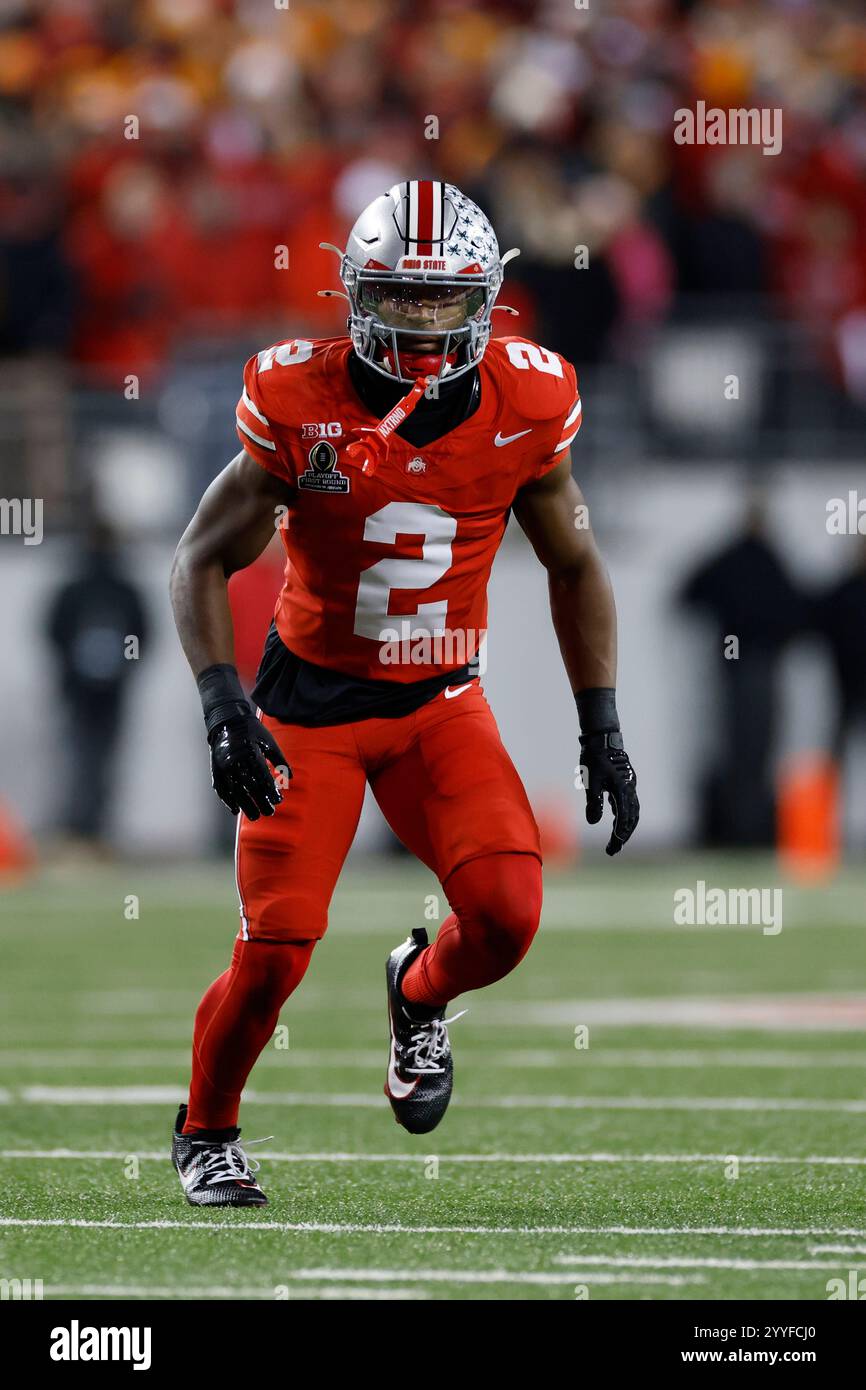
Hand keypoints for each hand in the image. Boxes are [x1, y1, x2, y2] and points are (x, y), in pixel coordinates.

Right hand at [208, 710, 290, 819]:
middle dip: (260, 802)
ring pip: (235, 791)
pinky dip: (227, 800)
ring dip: (245, 806)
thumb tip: (290, 778)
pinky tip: (235, 810)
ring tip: (255, 816)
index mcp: (251, 753)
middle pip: (250, 787)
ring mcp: (224, 766)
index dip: (270, 791)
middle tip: (270, 813)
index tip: (278, 801)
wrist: (227, 720)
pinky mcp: (215, 769)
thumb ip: (279, 760)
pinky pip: (220, 788)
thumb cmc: (252, 731)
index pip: (262, 777)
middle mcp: (236, 761)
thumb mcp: (269, 741)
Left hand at [579, 730, 638, 855]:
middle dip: (623, 835)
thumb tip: (594, 822)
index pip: (624, 819)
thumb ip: (593, 802)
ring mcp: (630, 785)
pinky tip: (615, 822)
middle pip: (632, 818)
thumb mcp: (591, 781)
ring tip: (616, 840)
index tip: (613, 847)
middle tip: (613, 849)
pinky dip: (624, 815)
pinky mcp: (626, 783)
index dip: (619, 835)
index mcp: (623, 789)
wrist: (602, 737)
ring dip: (625, 827)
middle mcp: (630, 789)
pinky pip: (629, 803)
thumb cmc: (595, 758)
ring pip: (632, 811)